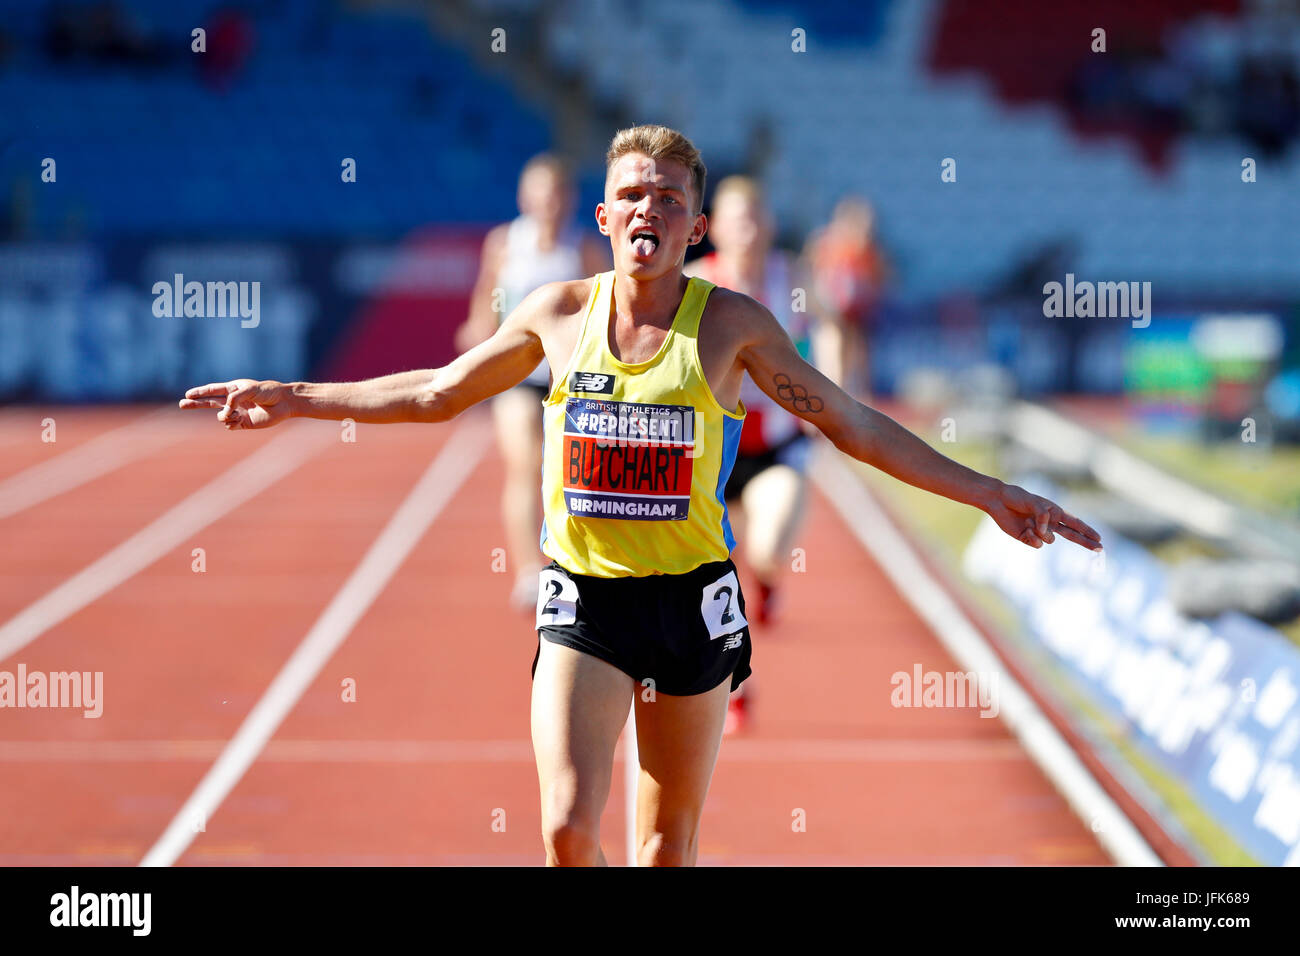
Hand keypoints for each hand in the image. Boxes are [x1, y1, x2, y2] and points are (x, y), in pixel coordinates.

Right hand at [178, 379, 292, 430]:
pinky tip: (241, 419)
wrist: (283, 403)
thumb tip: (224, 412)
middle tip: (181, 404)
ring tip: (235, 414)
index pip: (213, 390)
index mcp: (234, 389)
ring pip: (221, 417)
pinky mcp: (243, 423)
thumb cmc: (268, 391)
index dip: (200, 392)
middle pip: (209, 403)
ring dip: (224, 416)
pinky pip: (229, 425)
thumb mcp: (250, 390)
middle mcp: (234, 401)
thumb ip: (234, 399)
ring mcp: (238, 412)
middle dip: (195, 404)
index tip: (188, 394)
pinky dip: (232, 422)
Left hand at [984, 482, 1101, 551]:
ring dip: (1042, 533)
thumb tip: (1046, 532)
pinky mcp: (1028, 538)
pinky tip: (1025, 529)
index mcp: (1054, 512)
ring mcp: (1039, 532)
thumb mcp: (1034, 502)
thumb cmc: (1017, 497)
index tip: (1099, 538)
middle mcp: (1049, 523)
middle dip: (1085, 542)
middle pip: (1071, 535)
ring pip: (1050, 540)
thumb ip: (1043, 516)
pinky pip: (1037, 544)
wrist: (999, 501)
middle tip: (1100, 548)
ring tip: (1029, 521)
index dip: (1087, 531)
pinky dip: (1033, 538)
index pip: (1075, 523)